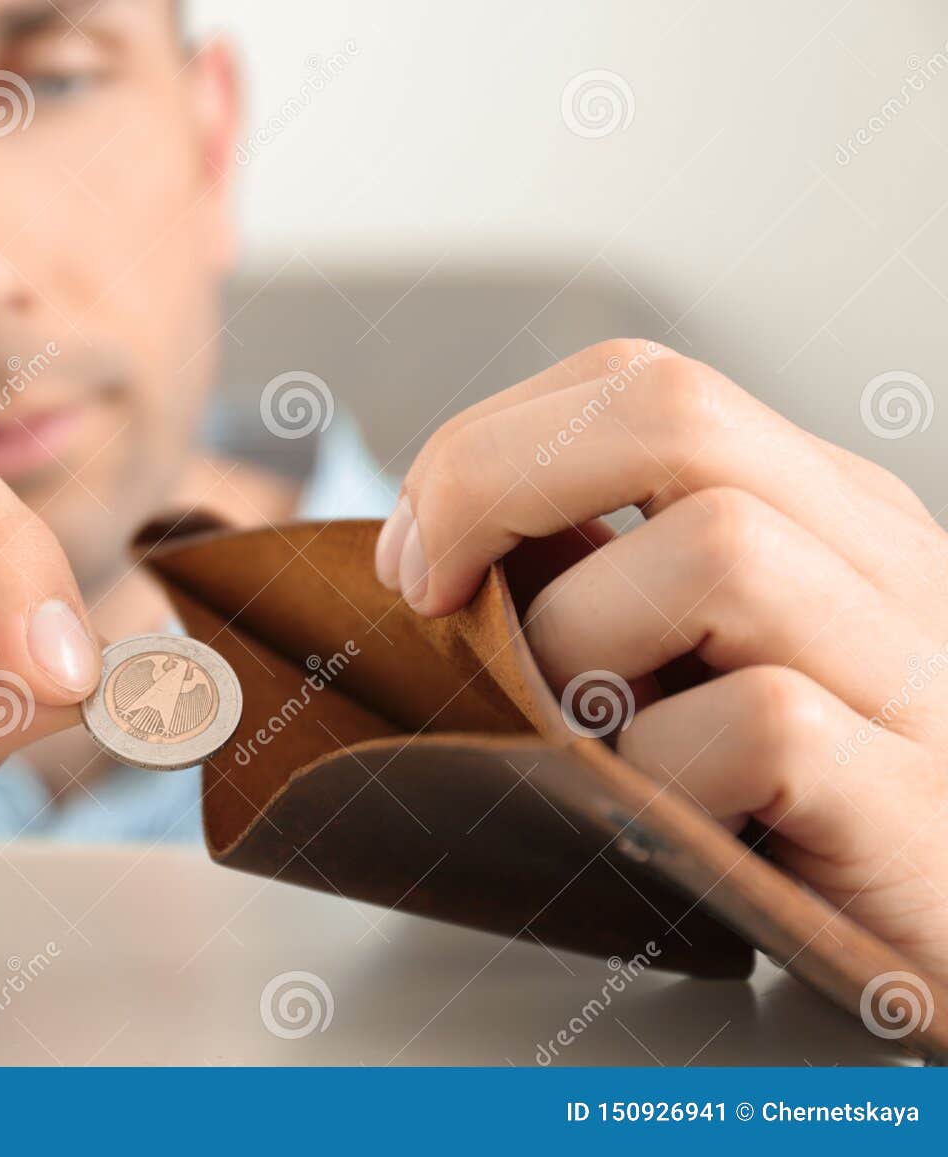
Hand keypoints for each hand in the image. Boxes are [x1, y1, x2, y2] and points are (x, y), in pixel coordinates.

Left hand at [375, 340, 947, 976]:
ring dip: (580, 641)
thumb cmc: (804, 817)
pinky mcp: (918, 797)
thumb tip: (452, 553)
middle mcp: (882, 558)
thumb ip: (615, 593)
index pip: (638, 384)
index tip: (416, 554)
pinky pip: (762, 725)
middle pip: (671, 412)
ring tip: (578, 735)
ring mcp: (917, 668)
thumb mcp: (708, 670)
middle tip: (430, 593)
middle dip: (496, 484)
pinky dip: (661, 771)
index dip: (489, 445)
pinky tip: (659, 821)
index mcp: (822, 513)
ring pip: (719, 550)